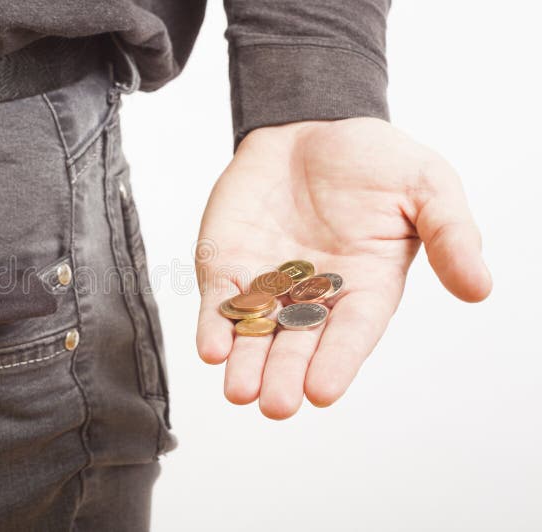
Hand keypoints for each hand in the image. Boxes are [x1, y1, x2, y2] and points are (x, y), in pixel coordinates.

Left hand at [195, 118, 491, 418]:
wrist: (310, 126)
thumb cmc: (374, 158)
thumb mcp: (427, 185)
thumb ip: (450, 233)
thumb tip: (479, 288)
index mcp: (365, 285)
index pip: (352, 331)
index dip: (338, 360)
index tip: (322, 391)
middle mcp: (314, 295)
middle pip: (299, 343)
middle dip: (286, 374)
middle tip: (276, 405)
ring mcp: (268, 283)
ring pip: (255, 332)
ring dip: (246, 362)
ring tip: (239, 391)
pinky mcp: (229, 265)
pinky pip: (220, 300)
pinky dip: (214, 325)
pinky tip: (210, 349)